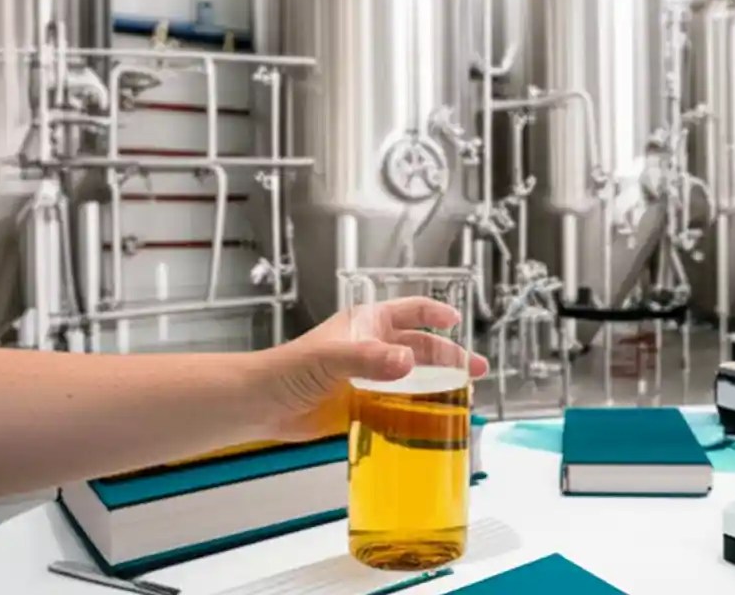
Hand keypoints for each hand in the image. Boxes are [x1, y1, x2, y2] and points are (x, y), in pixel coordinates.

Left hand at [249, 297, 487, 440]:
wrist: (260, 405)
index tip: (458, 320)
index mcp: (367, 326)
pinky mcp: (361, 405)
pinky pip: (396, 406)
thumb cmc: (288, 369)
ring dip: (436, 386)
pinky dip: (415, 412)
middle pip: (420, 348)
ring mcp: (367, 378)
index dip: (435, 313)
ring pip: (412, 378)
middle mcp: (372, 349)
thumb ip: (369, 359)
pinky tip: (429, 422)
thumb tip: (406, 362)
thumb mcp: (332, 358)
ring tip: (461, 397)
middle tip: (474, 370)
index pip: (410, 311)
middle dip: (449, 357)